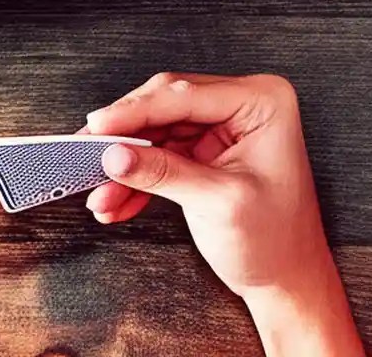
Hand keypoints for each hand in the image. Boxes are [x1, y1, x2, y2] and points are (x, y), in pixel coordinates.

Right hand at [85, 73, 363, 355]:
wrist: (287, 276)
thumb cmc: (275, 239)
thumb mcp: (219, 202)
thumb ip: (165, 173)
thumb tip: (114, 154)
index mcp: (263, 102)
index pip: (185, 95)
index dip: (135, 111)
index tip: (96, 126)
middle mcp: (245, 104)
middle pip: (166, 105)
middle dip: (125, 136)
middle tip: (84, 156)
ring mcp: (225, 127)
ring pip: (156, 131)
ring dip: (125, 164)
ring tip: (100, 195)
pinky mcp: (207, 150)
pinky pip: (160, 154)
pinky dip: (136, 178)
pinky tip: (116, 203)